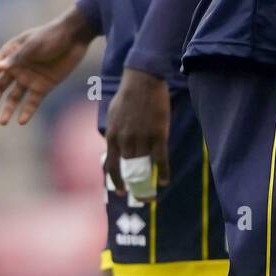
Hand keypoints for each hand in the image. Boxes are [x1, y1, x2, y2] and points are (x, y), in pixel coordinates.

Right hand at [0, 9, 94, 125]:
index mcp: (11, 54)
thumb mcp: (34, 45)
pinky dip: (27, 111)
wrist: (75, 38)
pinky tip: (21, 121)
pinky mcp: (43, 86)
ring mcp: (30, 78)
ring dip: (8, 109)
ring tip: (3, 122)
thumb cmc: (52, 36)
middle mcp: (18, 68)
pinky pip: (32, 101)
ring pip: (14, 97)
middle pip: (1, 85)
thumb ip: (18, 57)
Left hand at [105, 68, 170, 197]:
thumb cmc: (128, 95)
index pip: (110, 166)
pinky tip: (164, 180)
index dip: (115, 181)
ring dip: (148, 179)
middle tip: (139, 195)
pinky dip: (163, 172)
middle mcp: (125, 141)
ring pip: (144, 165)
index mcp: (112, 136)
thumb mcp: (113, 116)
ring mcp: (142, 138)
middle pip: (129, 169)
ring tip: (153, 188)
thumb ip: (114, 133)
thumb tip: (115, 147)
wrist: (143, 80)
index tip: (120, 191)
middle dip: (133, 184)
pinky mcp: (158, 135)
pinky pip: (160, 159)